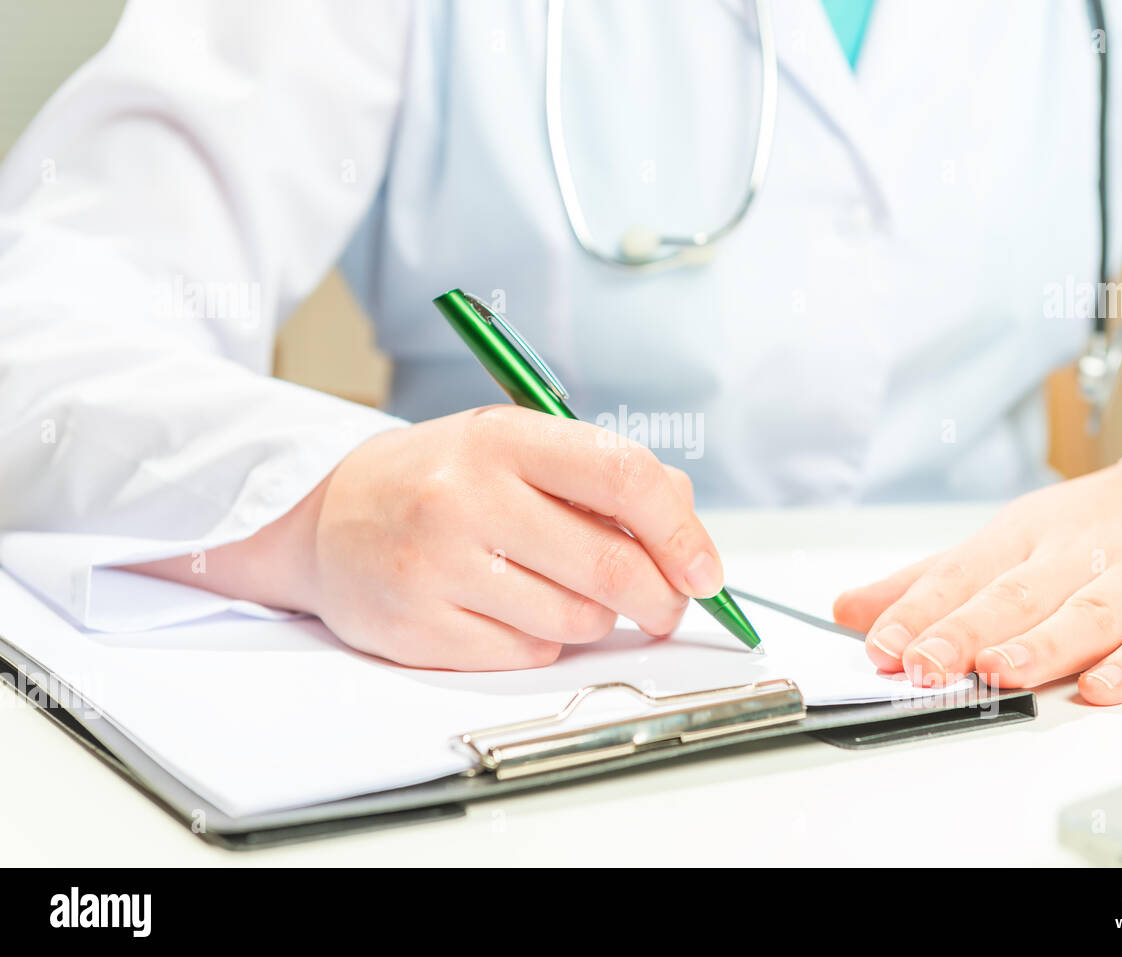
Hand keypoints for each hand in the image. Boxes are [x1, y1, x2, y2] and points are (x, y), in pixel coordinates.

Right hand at [128, 406, 719, 669]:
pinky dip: (544, 639)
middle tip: (666, 606)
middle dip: (660, 598)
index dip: (681, 531)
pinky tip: (513, 609)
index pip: (622, 475)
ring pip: (577, 618)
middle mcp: (466, 495)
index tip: (706, 571)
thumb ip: (603, 476)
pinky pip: (530, 651)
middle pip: (611, 565)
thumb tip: (685, 525)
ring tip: (564, 590)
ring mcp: (437, 564)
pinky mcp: (419, 627)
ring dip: (597, 617)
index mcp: (503, 438)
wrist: (329, 519)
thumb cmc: (443, 482)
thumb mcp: (516, 449)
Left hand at [833, 452, 1121, 703]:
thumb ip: (928, 583)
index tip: (880, 645)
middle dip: (964, 631)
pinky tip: (1100, 685)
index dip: (917, 612)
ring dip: (1040, 645)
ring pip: (1086, 614)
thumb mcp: (1008, 540)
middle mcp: (1079, 552)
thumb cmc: (1095, 527)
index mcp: (1025, 535)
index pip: (961, 574)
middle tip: (923, 665)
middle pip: (1015, 595)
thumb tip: (848, 609)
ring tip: (996, 672)